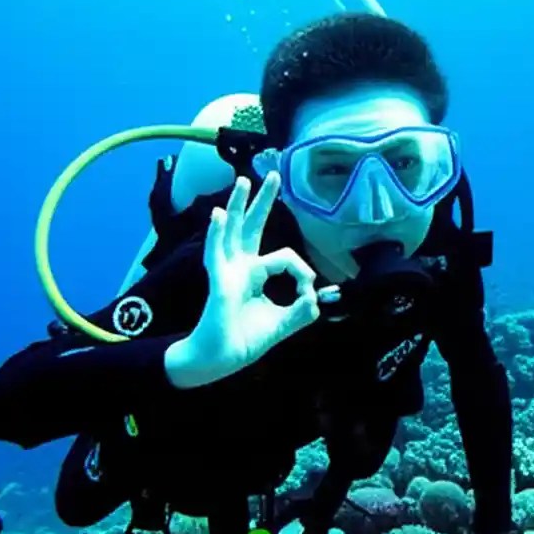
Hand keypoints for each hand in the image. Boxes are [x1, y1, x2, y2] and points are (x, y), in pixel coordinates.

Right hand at [166, 172, 320, 387]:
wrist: (222, 358)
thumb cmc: (246, 339)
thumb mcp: (283, 323)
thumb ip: (302, 310)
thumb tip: (318, 297)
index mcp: (256, 274)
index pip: (284, 256)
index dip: (302, 270)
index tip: (310, 293)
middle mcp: (242, 267)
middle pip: (253, 227)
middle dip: (263, 201)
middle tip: (273, 175)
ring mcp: (228, 271)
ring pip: (233, 231)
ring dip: (238, 205)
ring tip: (243, 182)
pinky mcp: (219, 282)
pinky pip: (215, 253)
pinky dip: (217, 233)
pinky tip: (219, 215)